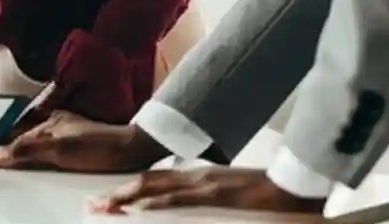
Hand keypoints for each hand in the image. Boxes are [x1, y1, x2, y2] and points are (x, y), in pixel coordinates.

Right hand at [0, 111, 166, 171]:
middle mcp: (54, 124)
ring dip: (17, 146)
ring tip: (0, 154)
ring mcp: (65, 134)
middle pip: (21, 134)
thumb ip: (26, 150)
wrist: (133, 150)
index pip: (14, 133)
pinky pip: (45, 147)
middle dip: (2, 140)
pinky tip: (32, 158)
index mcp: (47, 122)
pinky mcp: (75, 145)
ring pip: (33, 139)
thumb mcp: (58, 150)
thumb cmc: (98, 147)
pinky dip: (33, 152)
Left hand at [89, 167, 326, 213]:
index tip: (106, 201)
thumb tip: (195, 211)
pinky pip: (180, 200)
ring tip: (104, 207)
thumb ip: (207, 203)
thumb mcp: (229, 199)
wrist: (296, 185)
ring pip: (156, 189)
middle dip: (118, 195)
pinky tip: (139, 209)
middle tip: (93, 205)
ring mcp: (205, 185)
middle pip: (147, 183)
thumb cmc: (266, 196)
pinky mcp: (216, 196)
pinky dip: (157, 204)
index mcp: (198, 179)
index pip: (155, 183)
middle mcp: (196, 178)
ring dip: (127, 198)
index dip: (128, 191)